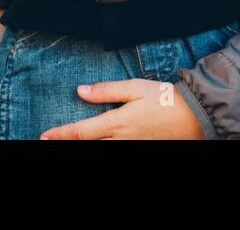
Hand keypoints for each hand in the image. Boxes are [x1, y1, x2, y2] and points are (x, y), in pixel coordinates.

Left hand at [39, 79, 205, 139]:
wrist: (195, 117)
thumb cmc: (165, 99)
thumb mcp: (135, 87)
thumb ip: (106, 90)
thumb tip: (80, 91)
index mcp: (117, 123)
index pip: (81, 132)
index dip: (61, 135)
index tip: (44, 136)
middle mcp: (121, 141)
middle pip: (87, 146)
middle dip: (67, 145)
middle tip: (48, 142)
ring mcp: (132, 149)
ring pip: (101, 152)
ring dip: (83, 146)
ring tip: (68, 143)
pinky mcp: (141, 151)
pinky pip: (116, 152)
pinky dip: (102, 148)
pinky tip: (96, 142)